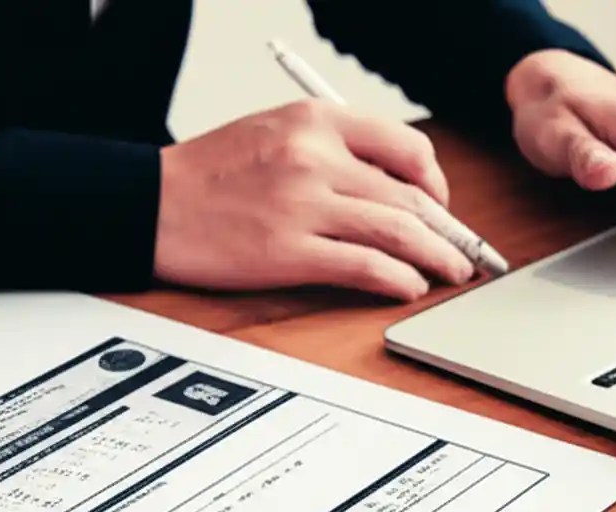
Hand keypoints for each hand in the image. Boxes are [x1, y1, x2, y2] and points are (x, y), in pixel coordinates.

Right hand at [154, 99, 473, 301]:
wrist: (149, 203)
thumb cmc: (212, 173)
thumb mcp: (277, 132)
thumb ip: (336, 148)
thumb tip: (399, 185)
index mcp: (316, 120)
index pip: (407, 146)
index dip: (438, 182)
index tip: (443, 207)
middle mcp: (314, 156)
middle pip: (411, 194)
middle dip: (450, 230)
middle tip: (466, 253)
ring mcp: (302, 204)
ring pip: (398, 230)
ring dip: (437, 257)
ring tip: (451, 273)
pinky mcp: (287, 251)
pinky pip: (364, 265)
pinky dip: (398, 278)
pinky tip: (408, 286)